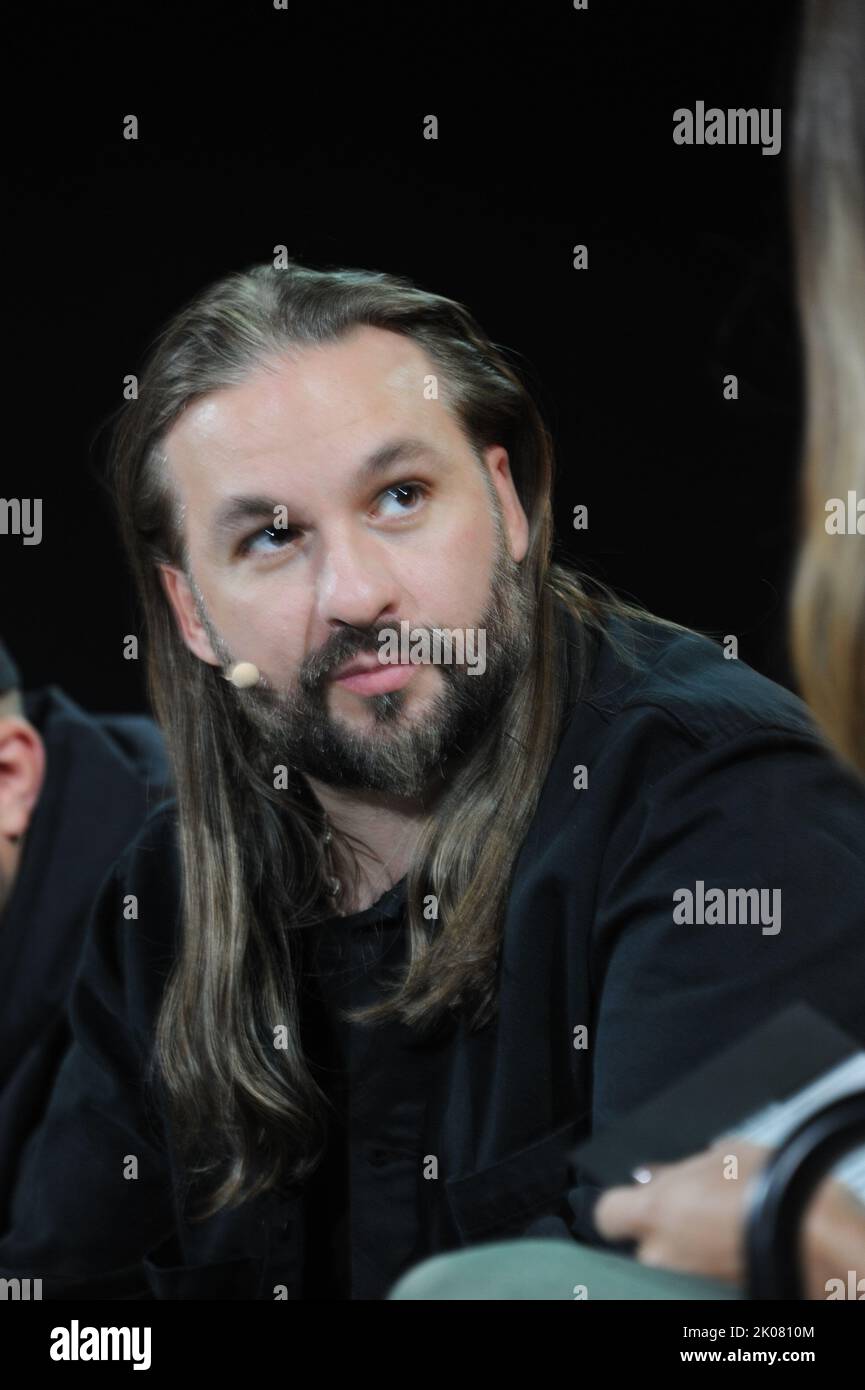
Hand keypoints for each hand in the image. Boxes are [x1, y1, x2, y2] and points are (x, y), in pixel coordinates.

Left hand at [594, 1137, 770, 1285]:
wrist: (819, 1236)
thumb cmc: (773, 1189)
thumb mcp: (722, 1155)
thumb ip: (678, 1170)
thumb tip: (655, 1175)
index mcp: (654, 1212)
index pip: (607, 1213)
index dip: (624, 1204)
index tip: (639, 1198)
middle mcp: (661, 1255)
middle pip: (643, 1243)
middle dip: (662, 1230)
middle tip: (695, 1212)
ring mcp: (686, 1283)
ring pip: (671, 1265)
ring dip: (687, 1252)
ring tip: (723, 1231)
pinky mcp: (710, 1297)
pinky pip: (697, 1280)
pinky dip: (709, 1268)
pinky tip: (735, 1250)